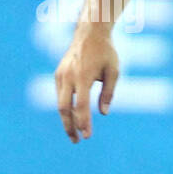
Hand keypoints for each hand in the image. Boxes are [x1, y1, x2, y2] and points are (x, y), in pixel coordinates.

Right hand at [55, 27, 118, 143]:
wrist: (90, 32)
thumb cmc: (105, 52)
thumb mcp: (113, 71)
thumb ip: (108, 92)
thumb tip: (103, 113)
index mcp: (83, 76)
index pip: (81, 106)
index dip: (83, 123)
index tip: (87, 136)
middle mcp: (68, 76)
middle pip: (63, 108)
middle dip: (69, 126)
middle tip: (76, 141)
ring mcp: (61, 75)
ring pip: (59, 103)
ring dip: (66, 119)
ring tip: (74, 133)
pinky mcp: (58, 74)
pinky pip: (60, 95)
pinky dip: (65, 107)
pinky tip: (72, 116)